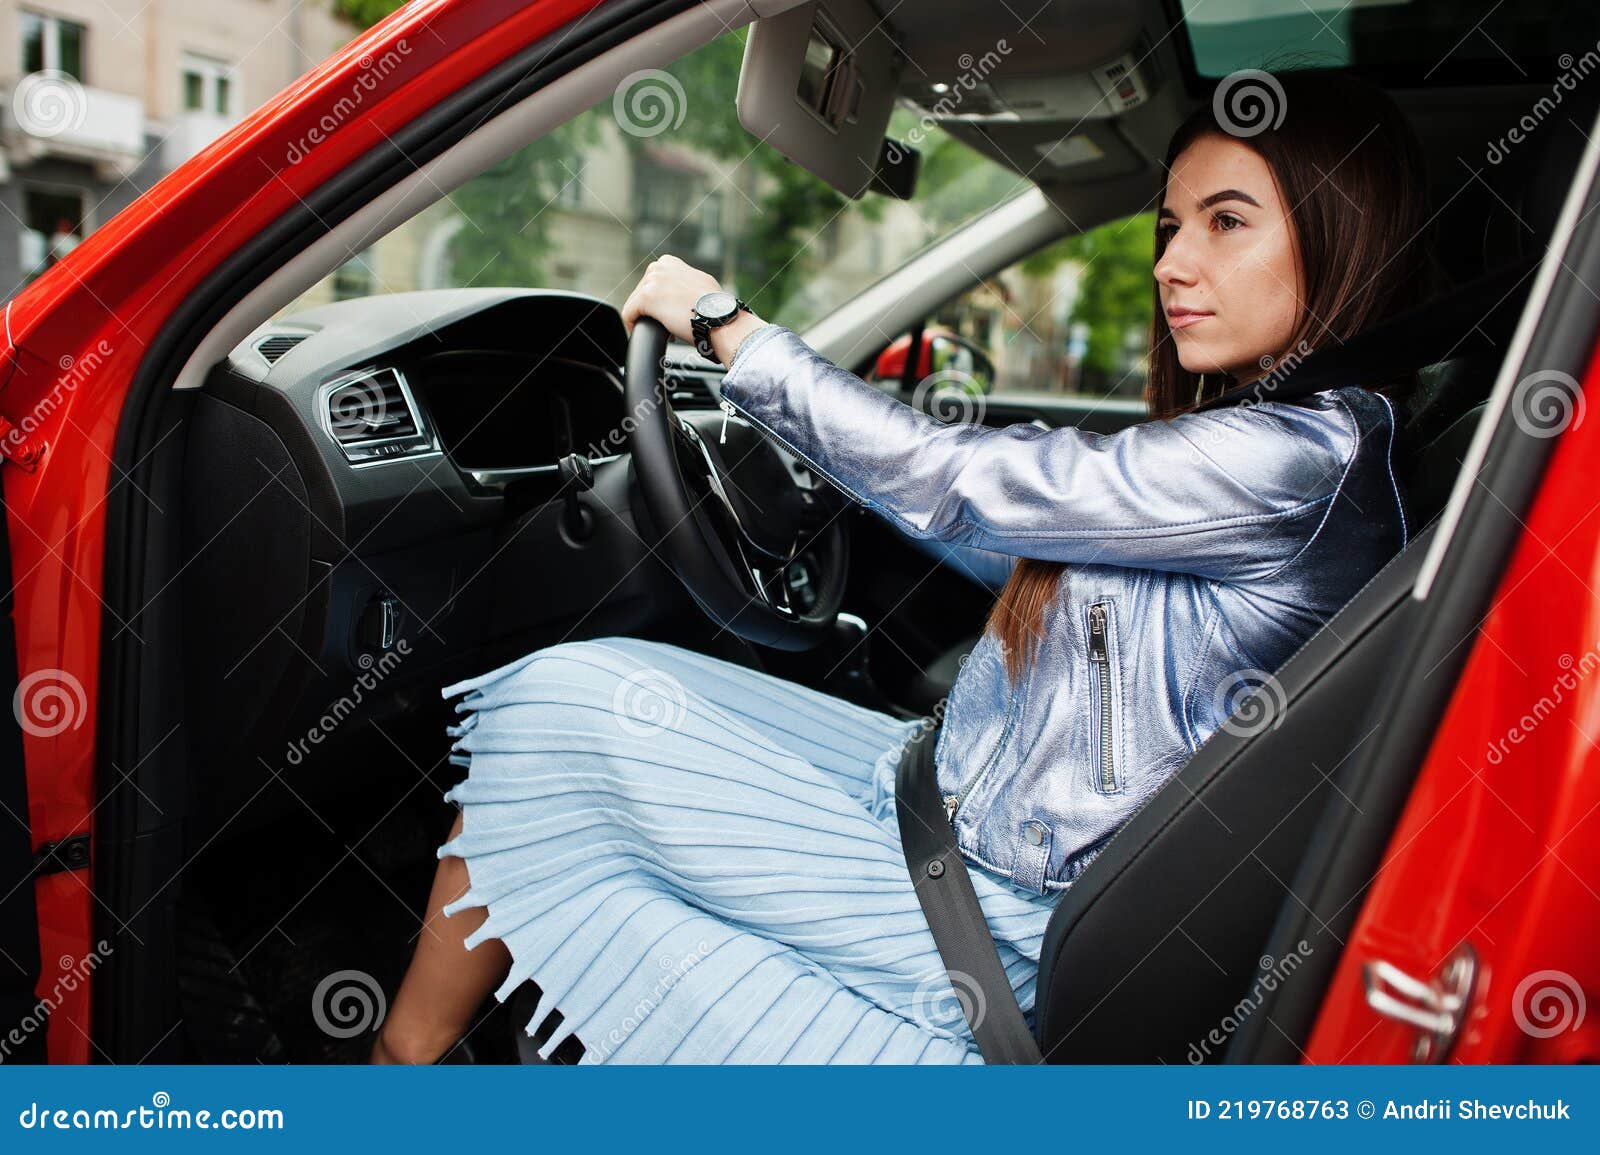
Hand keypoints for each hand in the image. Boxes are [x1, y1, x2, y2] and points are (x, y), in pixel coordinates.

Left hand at [620, 254, 768, 364]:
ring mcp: (652, 280)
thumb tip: (682, 292)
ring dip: (645, 318)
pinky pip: (629, 314)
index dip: (658, 302)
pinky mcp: (646, 297)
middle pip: (642, 292)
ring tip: (661, 330)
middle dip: (650, 310)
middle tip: (665, 325)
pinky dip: (632, 325)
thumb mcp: (699, 283)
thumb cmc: (716, 307)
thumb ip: (684, 282)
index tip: (666, 314)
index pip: (652, 284)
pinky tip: (641, 332)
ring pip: (635, 303)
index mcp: (670, 262)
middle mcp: (660, 267)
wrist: (720, 318)